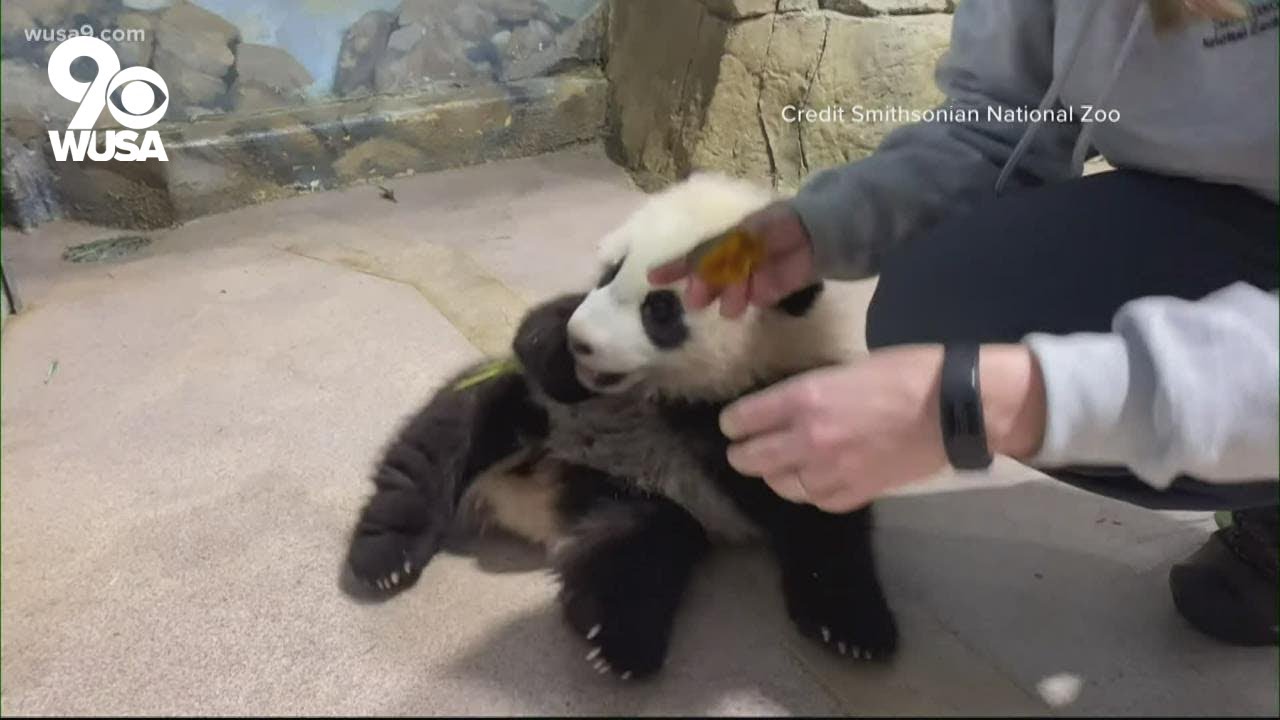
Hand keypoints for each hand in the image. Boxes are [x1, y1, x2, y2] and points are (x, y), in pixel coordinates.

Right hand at [647, 201, 815, 318]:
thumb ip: (727, 247)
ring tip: (730, 308)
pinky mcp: (774, 288)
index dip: (675, 265)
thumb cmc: (782, 224)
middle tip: (696, 303)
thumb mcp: (749, 230)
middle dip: (703, 287)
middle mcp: (738, 257)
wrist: (822, 231)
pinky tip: (756, 297)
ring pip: (734, 288)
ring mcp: (755, 273)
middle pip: (713, 274)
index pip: (696, 252)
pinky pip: (758, 296)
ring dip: (728, 297)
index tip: (653, 277)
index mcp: (729, 238)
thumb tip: (705, 267)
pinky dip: (755, 297)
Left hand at [720, 344, 1046, 511]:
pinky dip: (810, 491)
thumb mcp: (845, 369)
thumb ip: (809, 393)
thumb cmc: (904, 372)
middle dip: (742, 453)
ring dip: (775, 474)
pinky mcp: (856, 493)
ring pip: (780, 485)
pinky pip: (816, 500)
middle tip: (743, 449)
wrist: (954, 408)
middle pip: (751, 459)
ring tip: (779, 465)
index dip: (733, 423)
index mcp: (803, 399)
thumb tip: (785, 408)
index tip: (733, 424)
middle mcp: (808, 440)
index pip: (743, 420)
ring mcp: (830, 472)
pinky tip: (814, 479)